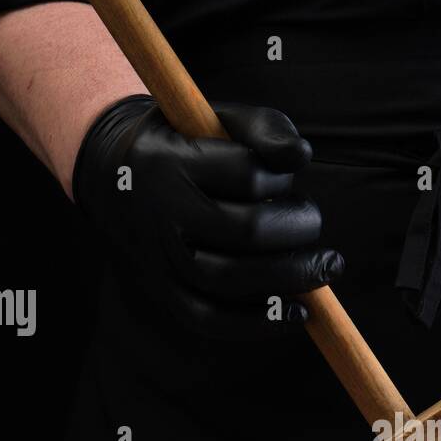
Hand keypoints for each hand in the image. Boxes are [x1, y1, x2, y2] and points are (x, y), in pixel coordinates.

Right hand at [72, 94, 342, 338]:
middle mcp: (164, 212)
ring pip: (230, 280)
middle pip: (246, 231)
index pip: (246, 174)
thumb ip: (265, 128)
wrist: (116, 176)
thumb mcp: (219, 119)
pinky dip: (259, 322)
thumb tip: (301, 156)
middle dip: (297, 229)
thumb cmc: (187, 145)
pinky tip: (298, 313)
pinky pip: (211, 318)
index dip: (280, 178)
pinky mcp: (166, 291)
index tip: (286, 177)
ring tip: (323, 269)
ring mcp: (161, 257)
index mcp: (174, 162)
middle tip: (312, 222)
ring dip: (290, 276)